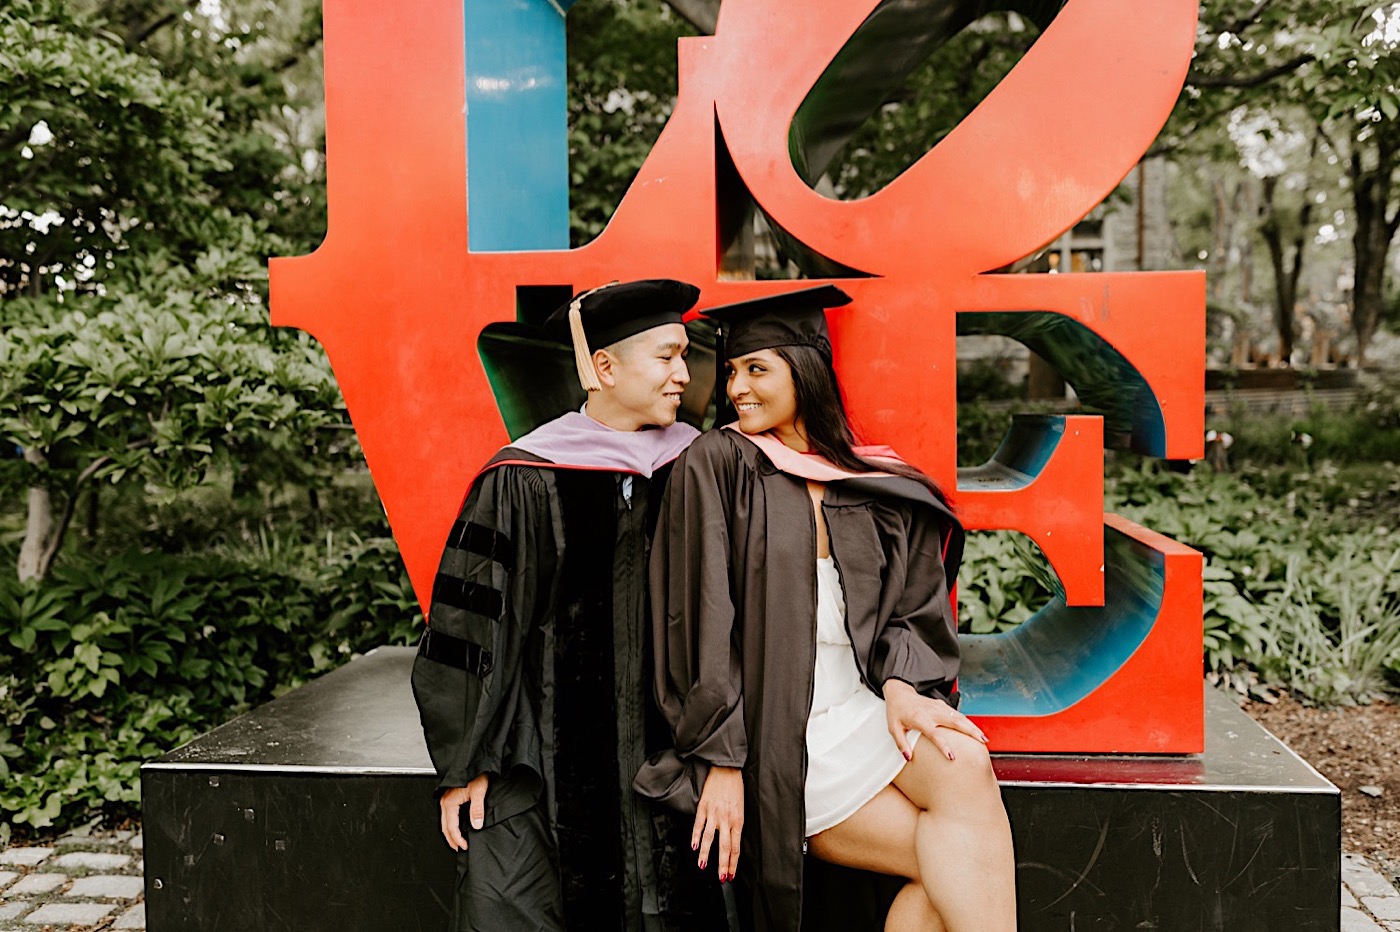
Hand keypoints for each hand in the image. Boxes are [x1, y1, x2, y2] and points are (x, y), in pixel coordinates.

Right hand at [439, 773, 489, 850]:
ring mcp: (445, 799)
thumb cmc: (475, 773)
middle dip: (451, 839)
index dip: (457, 838)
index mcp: (449, 801)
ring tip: (457, 841)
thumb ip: (477, 810)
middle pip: (444, 826)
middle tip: (459, 848)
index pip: (451, 826)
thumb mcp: (479, 791)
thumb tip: (476, 825)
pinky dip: (450, 824)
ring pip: (444, 821)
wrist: (473, 762)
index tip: (464, 846)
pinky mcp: (449, 797)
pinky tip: (457, 827)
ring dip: (450, 832)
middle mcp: (445, 801)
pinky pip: (447, 814)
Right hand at [693, 765, 742, 881]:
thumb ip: (736, 824)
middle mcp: (726, 819)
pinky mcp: (703, 807)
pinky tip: (692, 847)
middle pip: (724, 848)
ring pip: (709, 839)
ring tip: (702, 866)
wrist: (726, 768)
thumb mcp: (742, 807)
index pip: (735, 848)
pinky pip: (698, 825)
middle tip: (721, 878)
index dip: (733, 863)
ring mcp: (714, 814)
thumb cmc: (735, 788)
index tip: (730, 874)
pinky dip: (695, 837)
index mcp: (738, 820)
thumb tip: (732, 841)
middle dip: (722, 865)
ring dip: (705, 854)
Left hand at [884, 679, 987, 761]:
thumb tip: (908, 758)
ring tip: (984, 738)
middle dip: (970, 731)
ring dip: (973, 727)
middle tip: (982, 742)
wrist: (899, 692)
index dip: (943, 746)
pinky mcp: (942, 705)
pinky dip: (968, 722)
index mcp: (919, 718)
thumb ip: (901, 743)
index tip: (952, 757)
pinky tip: (975, 731)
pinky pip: (957, 714)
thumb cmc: (896, 712)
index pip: (934, 733)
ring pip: (959, 716)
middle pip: (954, 721)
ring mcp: (938, 707)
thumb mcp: (893, 728)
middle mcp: (931, 712)